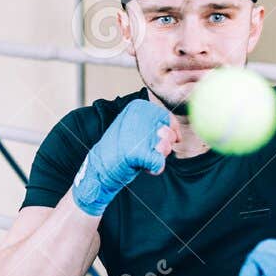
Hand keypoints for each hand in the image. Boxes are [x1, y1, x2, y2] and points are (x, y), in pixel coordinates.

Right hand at [70, 99, 178, 216]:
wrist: (98, 168)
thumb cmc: (118, 149)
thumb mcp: (135, 129)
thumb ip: (155, 126)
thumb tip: (177, 135)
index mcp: (136, 107)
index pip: (166, 116)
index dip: (171, 130)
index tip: (167, 140)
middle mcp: (137, 117)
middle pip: (167, 132)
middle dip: (165, 145)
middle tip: (151, 150)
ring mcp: (136, 134)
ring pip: (165, 146)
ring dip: (159, 156)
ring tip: (144, 158)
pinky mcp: (136, 152)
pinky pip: (159, 162)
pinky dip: (155, 168)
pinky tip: (144, 167)